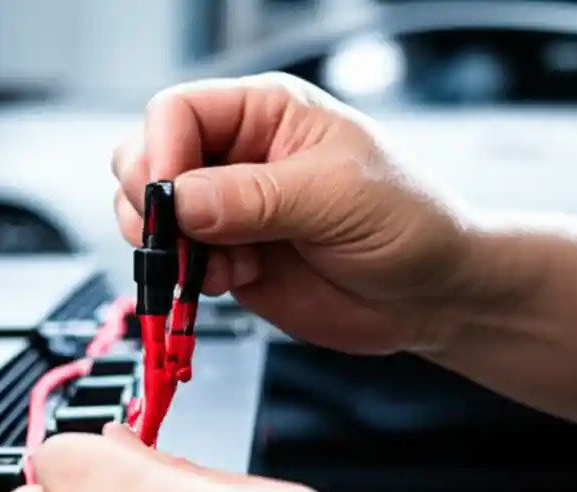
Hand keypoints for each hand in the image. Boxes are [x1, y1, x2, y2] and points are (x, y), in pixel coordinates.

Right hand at [112, 73, 501, 354]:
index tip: (172, 198)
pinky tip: (229, 280)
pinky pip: (172, 262)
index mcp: (266, 113)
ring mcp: (226, 210)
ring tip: (215, 263)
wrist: (431, 295)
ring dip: (167, 245)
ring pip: (148, 214)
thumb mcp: (335, 197)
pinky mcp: (224, 257)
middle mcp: (236, 155)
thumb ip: (253, 197)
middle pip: (145, 158)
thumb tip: (179, 200)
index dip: (162, 152)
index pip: (177, 112)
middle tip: (181, 234)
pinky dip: (184, 277)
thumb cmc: (409, 222)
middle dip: (151, 200)